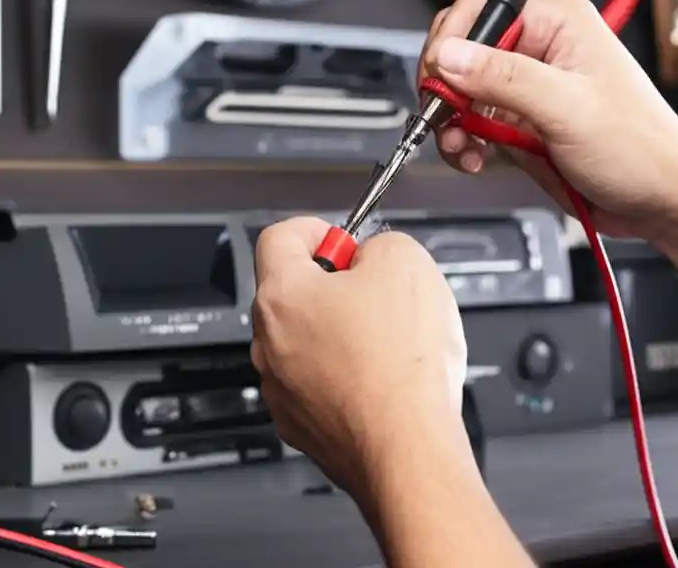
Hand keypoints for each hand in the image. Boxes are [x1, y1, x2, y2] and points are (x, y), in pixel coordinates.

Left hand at [250, 217, 469, 498]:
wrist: (408, 448)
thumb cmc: (401, 367)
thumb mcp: (407, 263)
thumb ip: (381, 244)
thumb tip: (374, 256)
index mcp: (282, 296)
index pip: (277, 238)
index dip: (315, 229)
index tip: (340, 239)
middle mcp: (270, 344)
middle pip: (292, 294)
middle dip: (333, 285)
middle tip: (375, 289)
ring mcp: (283, 390)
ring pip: (307, 344)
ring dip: (341, 334)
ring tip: (389, 341)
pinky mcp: (304, 427)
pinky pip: (320, 386)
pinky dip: (347, 377)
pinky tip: (384, 380)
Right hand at [420, 0, 677, 240]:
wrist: (660, 201)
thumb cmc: (641, 147)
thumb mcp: (568, 108)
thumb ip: (504, 78)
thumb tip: (450, 55)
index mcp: (558, 24)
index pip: (483, 7)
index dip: (453, 38)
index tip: (439, 75)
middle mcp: (539, 50)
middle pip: (463, 48)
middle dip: (445, 83)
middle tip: (442, 112)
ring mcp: (526, 89)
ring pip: (460, 90)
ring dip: (449, 119)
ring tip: (459, 143)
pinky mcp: (519, 124)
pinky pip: (471, 123)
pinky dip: (460, 141)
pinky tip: (471, 156)